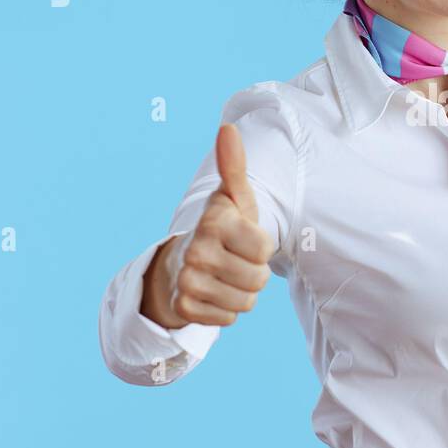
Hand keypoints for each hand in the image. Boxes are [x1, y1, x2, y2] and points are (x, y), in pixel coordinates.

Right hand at [163, 123, 274, 328]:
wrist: (182, 263)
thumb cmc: (222, 228)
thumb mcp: (234, 198)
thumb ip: (234, 166)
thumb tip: (227, 128)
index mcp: (214, 222)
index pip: (265, 250)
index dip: (262, 248)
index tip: (245, 238)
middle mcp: (197, 251)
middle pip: (258, 280)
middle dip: (253, 273)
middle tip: (235, 260)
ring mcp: (188, 281)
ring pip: (246, 302)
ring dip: (242, 293)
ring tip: (226, 276)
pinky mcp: (185, 307)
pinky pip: (230, 319)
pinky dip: (227, 309)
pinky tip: (214, 293)